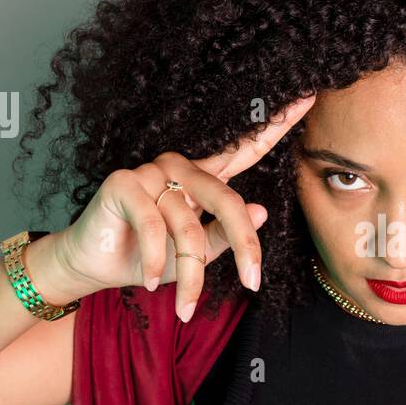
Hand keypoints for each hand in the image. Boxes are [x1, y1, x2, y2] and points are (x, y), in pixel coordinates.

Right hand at [54, 94, 315, 320]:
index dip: (276, 125)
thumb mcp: (197, 252)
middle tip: (253, 283)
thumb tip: (260, 212)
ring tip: (184, 307)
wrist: (95, 267)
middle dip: (245, 246)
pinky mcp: (123, 182)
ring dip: (190, 275)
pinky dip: (156, 261)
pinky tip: (151, 281)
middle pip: (227, 199)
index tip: (310, 97)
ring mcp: (151, 171)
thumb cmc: (150, 257)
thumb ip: (226, 235)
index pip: (246, 150)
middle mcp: (180, 167)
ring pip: (188, 227)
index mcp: (203, 178)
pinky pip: (154, 226)